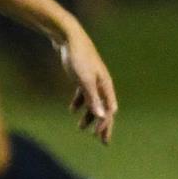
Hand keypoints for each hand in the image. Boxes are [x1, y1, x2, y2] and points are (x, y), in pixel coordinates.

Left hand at [55, 22, 117, 144]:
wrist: (69, 36)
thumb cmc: (78, 57)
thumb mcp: (84, 80)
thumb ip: (92, 98)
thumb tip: (101, 116)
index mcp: (105, 85)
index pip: (109, 110)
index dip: (105, 125)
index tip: (100, 138)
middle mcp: (101, 83)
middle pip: (104, 108)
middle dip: (103, 125)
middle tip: (102, 142)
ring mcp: (92, 79)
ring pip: (93, 102)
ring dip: (89, 116)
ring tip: (81, 128)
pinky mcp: (82, 75)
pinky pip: (84, 93)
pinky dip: (80, 103)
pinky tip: (72, 110)